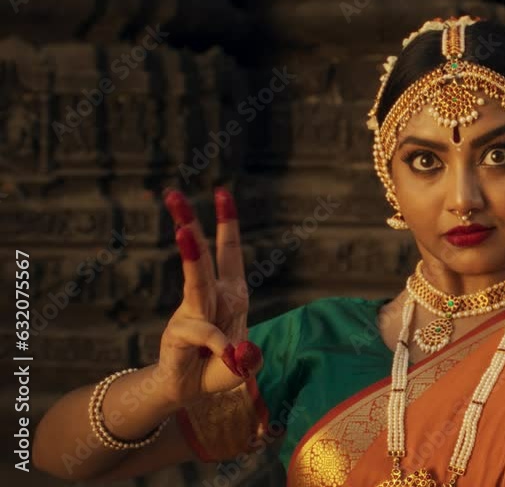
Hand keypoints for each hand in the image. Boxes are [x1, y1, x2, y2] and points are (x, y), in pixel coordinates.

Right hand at [155, 187, 261, 408]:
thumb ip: (248, 359)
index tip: (221, 193)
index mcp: (232, 293)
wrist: (190, 392)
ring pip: (195, 280)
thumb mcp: (245, 364)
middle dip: (191, 222)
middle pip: (203, 255)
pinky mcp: (180, 331)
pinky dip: (217, 343)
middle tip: (174, 195)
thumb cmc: (220, 369)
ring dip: (191, 255)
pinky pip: (203, 331)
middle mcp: (212, 296)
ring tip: (183, 231)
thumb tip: (240, 354)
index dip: (226, 224)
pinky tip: (225, 355)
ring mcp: (193, 311)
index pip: (230, 252)